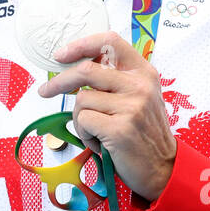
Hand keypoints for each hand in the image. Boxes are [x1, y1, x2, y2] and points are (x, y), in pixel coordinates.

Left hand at [37, 31, 177, 201]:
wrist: (163, 168)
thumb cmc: (145, 134)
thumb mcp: (140, 97)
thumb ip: (116, 80)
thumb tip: (76, 69)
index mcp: (144, 73)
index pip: (110, 42)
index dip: (81, 45)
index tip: (62, 55)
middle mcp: (140, 86)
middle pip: (86, 69)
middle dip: (60, 82)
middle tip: (46, 91)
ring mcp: (132, 107)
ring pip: (82, 99)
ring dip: (79, 119)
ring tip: (94, 131)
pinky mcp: (120, 129)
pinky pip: (83, 121)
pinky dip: (84, 134)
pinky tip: (99, 143)